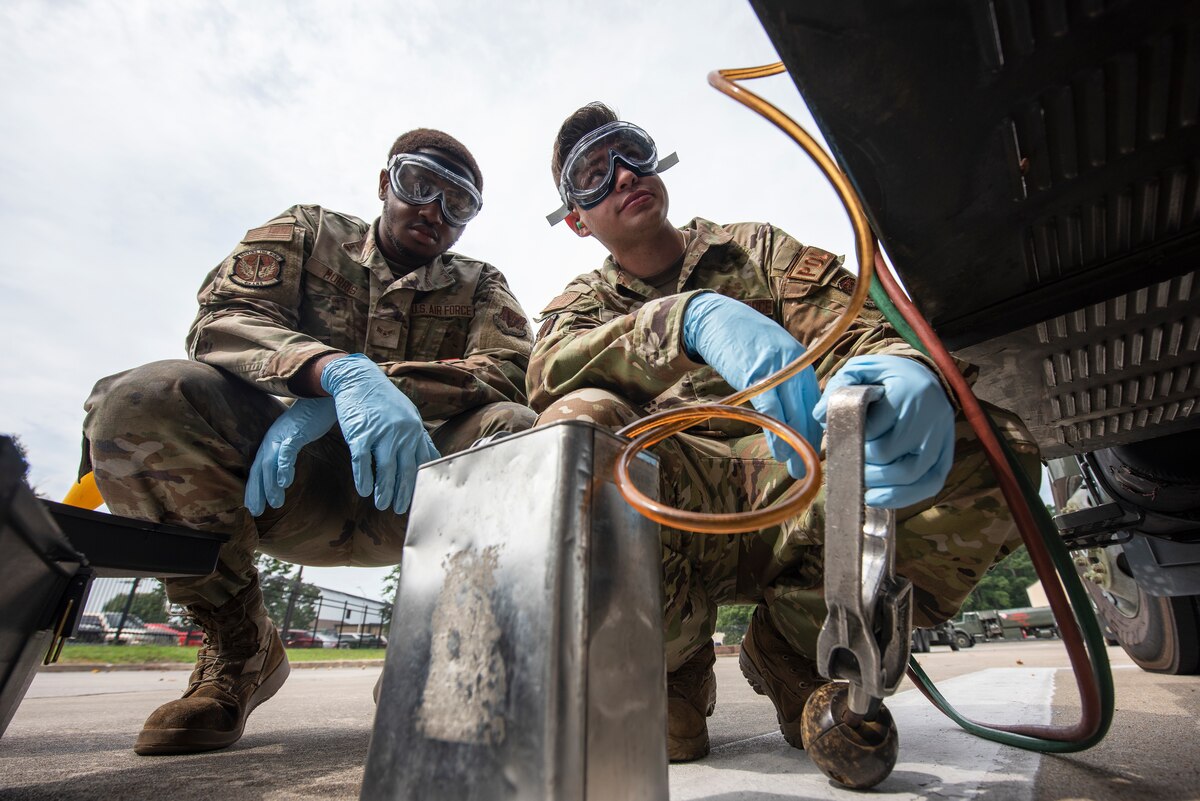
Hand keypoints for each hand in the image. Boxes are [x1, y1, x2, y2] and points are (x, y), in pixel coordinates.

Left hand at [245, 398, 337, 515]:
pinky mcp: (295, 432)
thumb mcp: (298, 435)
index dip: (255, 487)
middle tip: (255, 512)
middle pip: (259, 468)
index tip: (254, 505)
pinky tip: (285, 484)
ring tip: (275, 504)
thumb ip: (289, 448)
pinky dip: (284, 468)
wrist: (326, 396)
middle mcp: (273, 438)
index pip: (259, 467)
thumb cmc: (314, 416)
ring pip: (270, 464)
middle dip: (256, 491)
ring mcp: (283, 435)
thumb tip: (287, 464)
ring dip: (270, 485)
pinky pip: (286, 453)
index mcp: (272, 440)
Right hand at [320, 354, 439, 513]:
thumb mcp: (408, 414)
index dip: (421, 481)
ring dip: (385, 491)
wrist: (358, 378)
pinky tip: (363, 491)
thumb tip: (431, 457)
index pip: (423, 461)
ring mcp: (381, 434)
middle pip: (406, 470)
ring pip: (386, 470)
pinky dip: (364, 479)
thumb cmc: (383, 399)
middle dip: (404, 493)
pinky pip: (363, 462)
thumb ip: (418, 436)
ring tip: (382, 505)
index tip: (422, 497)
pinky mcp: (361, 434)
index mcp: (415, 430)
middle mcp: (401, 433)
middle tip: (401, 509)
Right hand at [682, 292, 820, 477]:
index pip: (814, 400)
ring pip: (791, 411)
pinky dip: (775, 429)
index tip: (812, 449)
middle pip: (806, 408)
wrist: (717, 319)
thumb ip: (785, 378)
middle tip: (806, 466)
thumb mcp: (773, 355)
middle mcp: (794, 363)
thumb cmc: (743, 341)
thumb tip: (791, 409)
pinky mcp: (756, 373)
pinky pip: (771, 406)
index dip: (814, 428)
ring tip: (792, 464)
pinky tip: (778, 447)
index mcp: (801, 361)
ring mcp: (776, 368)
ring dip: (792, 440)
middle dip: (807, 440)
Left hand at [812, 355, 954, 508]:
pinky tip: (876, 497)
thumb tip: (820, 416)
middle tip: (846, 457)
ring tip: (858, 478)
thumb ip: (840, 387)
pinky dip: (902, 496)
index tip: (838, 436)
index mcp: (906, 393)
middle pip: (886, 454)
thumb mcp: (863, 370)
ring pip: (907, 473)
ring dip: (877, 482)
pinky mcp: (946, 455)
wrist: (929, 376)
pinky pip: (929, 484)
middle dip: (860, 460)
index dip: (849, 438)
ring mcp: (940, 439)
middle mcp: (928, 418)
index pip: (871, 428)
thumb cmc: (889, 376)